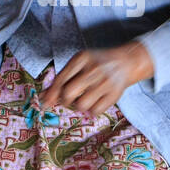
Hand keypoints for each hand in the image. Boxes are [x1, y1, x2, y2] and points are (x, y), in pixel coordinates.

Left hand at [40, 42, 154, 115]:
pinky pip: (96, 111)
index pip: (61, 79)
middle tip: (69, 100)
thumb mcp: (80, 63)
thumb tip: (43, 98)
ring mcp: (105, 82)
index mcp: (82, 58)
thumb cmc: (97, 63)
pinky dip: (91, 111)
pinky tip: (93, 104)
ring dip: (78, 107)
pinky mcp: (114, 94)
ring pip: (81, 105)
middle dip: (65, 101)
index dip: (51, 94)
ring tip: (83, 100)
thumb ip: (62, 78)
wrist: (127, 61)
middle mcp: (93, 69)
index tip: (44, 103)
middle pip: (69, 94)